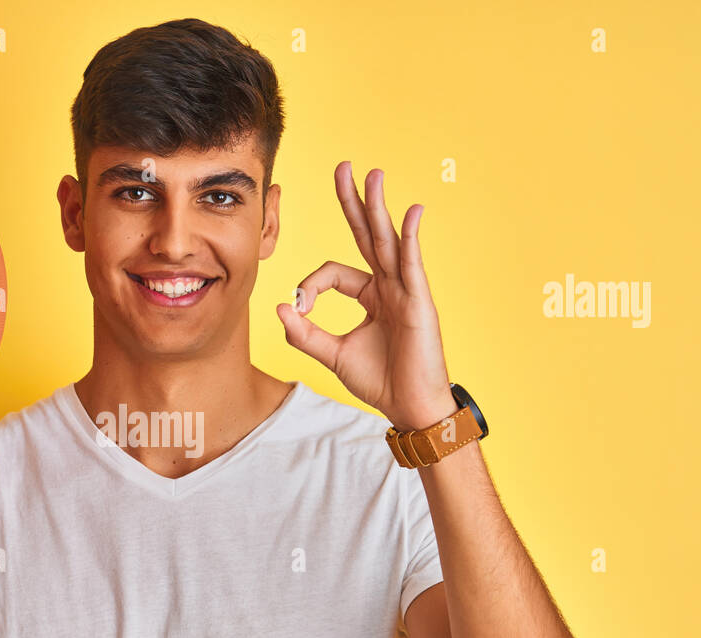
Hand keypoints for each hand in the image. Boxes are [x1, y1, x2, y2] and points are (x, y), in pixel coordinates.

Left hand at [276, 163, 456, 430]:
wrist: (409, 407)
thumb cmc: (380, 381)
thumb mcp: (332, 354)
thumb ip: (305, 333)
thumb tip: (281, 307)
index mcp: (369, 295)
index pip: (333, 271)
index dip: (310, 284)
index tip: (299, 308)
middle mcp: (388, 285)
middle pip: (367, 235)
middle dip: (353, 202)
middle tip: (343, 167)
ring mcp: (405, 290)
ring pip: (388, 241)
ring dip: (379, 207)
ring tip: (372, 175)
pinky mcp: (419, 302)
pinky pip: (412, 264)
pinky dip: (410, 239)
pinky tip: (412, 213)